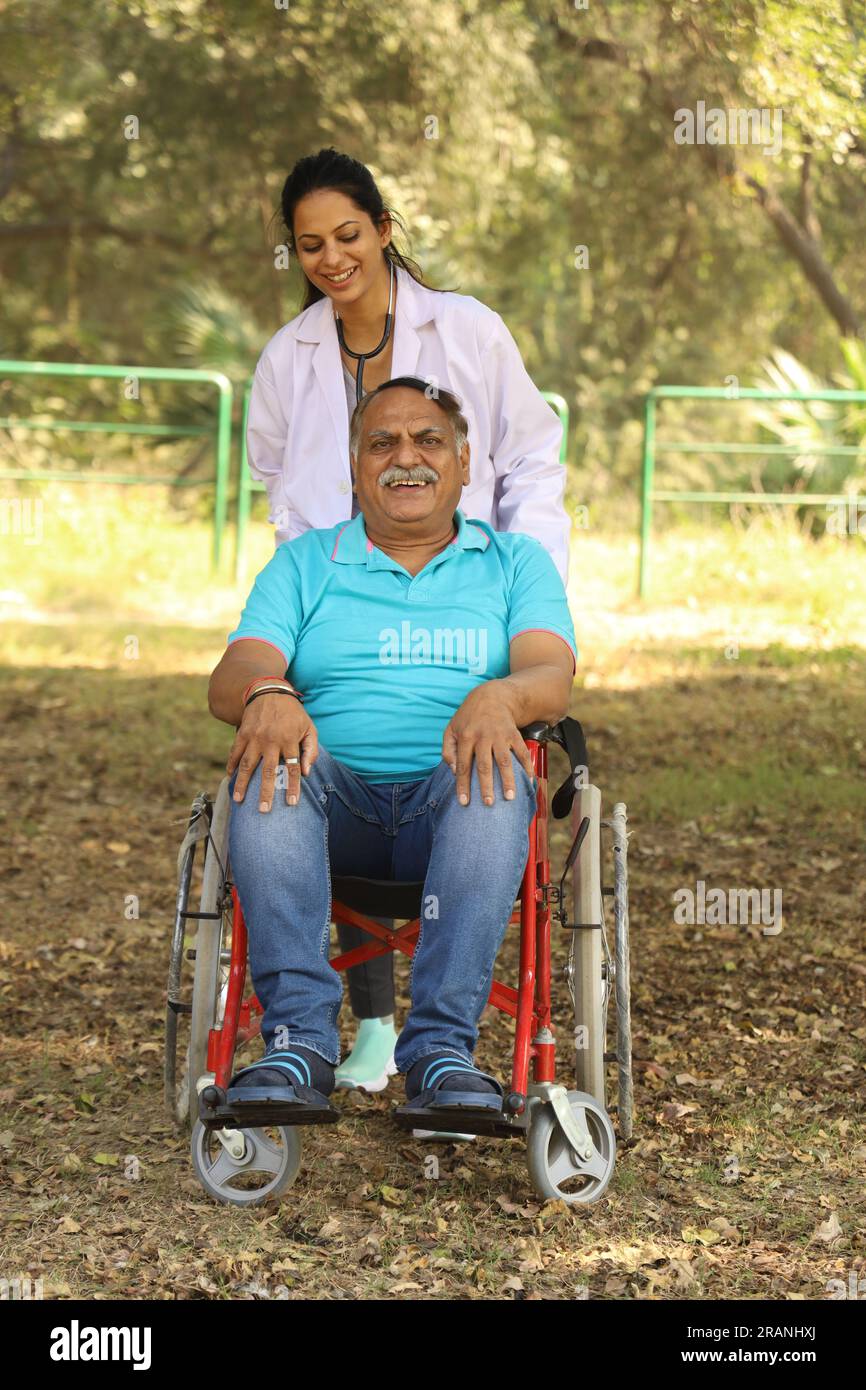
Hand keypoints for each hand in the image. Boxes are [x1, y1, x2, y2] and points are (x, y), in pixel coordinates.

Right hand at [227, 694, 318, 810]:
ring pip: (247, 765)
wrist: (270, 691)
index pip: (293, 768)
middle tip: (263, 810)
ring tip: (238, 800)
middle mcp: (271, 740)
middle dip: (265, 793)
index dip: (292, 787)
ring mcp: (254, 737)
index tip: (291, 803)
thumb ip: (310, 749)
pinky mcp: (242, 733)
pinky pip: (235, 753)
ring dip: (242, 784)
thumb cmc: (293, 713)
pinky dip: (231, 766)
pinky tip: (229, 779)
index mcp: (289, 740)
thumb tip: (307, 772)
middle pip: (268, 772)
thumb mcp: (309, 727)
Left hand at [441, 682, 533, 805]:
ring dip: (508, 780)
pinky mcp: (514, 734)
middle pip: (484, 765)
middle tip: (488, 803)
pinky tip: (530, 780)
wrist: (492, 696)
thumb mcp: (451, 729)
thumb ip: (448, 750)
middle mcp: (483, 737)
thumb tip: (454, 771)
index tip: (464, 802)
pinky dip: (527, 766)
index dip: (463, 785)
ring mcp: (500, 735)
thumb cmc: (469, 717)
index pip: (463, 765)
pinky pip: (522, 752)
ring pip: (504, 760)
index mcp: (466, 737)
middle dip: (486, 786)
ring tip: (511, 797)